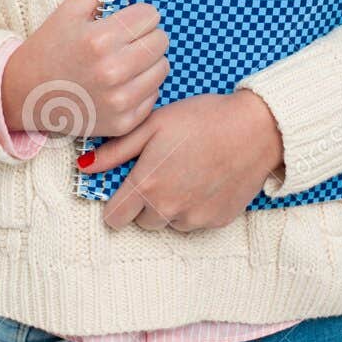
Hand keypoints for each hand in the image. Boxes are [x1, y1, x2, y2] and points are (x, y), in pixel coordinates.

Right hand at [2, 0, 169, 138]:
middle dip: (148, 36)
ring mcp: (119, 100)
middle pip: (160, 41)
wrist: (25, 94)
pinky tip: (122, 85)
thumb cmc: (48, 48)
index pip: (150, 16)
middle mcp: (112, 71)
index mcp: (99, 40)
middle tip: (130, 41)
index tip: (130, 20)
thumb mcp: (67, 12)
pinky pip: (153, 96)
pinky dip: (142, 88)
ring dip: (148, 62)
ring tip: (127, 62)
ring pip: (162, 68)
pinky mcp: (123, 123)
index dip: (141, 15)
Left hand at [82, 91, 284, 231]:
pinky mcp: (217, 221)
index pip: (114, 219)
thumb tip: (84, 166)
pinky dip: (196, 206)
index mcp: (147, 185)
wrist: (257, 129)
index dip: (115, 204)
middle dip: (146, 202)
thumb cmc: (203, 119)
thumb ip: (116, 150)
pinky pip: (195, 221)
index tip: (125, 189)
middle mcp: (168, 210)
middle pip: (142, 221)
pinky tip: (207, 179)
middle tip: (163, 170)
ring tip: (188, 171)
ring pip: (169, 222)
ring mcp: (194, 219)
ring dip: (171, 205)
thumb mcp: (154, 125)